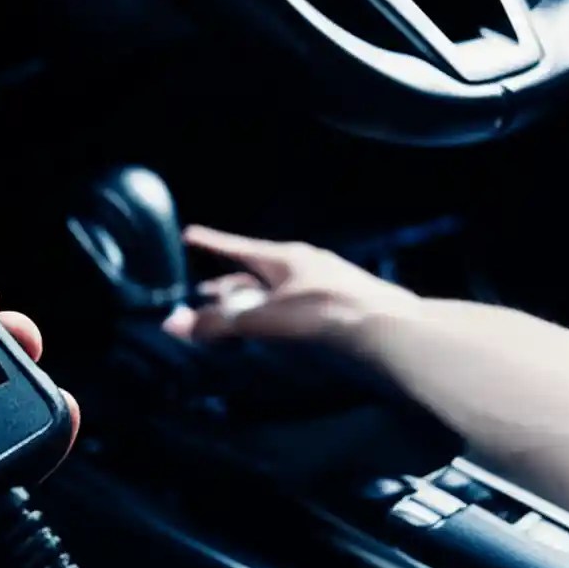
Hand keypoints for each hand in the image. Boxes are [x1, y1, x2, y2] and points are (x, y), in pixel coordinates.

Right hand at [164, 226, 417, 344]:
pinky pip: (295, 308)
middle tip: (202, 294)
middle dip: (226, 286)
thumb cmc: (327, 316)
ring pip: (276, 293)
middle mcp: (305, 267)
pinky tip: (273, 333)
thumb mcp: (266, 319)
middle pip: (255, 274)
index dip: (211, 242)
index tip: (190, 234)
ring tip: (232, 318)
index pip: (237, 247)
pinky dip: (274, 318)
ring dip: (251, 305)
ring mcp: (326, 287)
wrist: (394, 332)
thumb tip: (173, 324)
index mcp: (286, 258)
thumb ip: (220, 323)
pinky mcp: (341, 311)